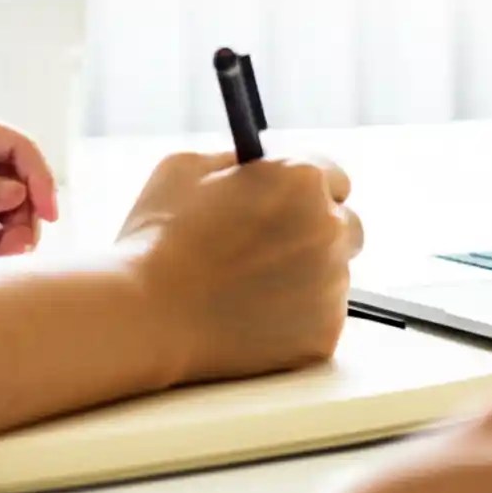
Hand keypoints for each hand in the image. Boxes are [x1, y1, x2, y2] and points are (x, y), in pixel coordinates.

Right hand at [120, 152, 363, 382]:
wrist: (144, 318)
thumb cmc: (156, 241)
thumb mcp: (186, 169)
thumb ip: (238, 161)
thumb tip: (260, 164)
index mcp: (302, 180)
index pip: (334, 178)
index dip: (306, 192)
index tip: (291, 204)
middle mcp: (330, 228)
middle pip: (347, 227)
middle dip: (317, 234)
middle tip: (275, 249)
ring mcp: (333, 284)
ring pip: (334, 276)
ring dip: (305, 278)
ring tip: (249, 290)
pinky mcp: (325, 331)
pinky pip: (322, 318)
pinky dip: (297, 319)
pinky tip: (253, 318)